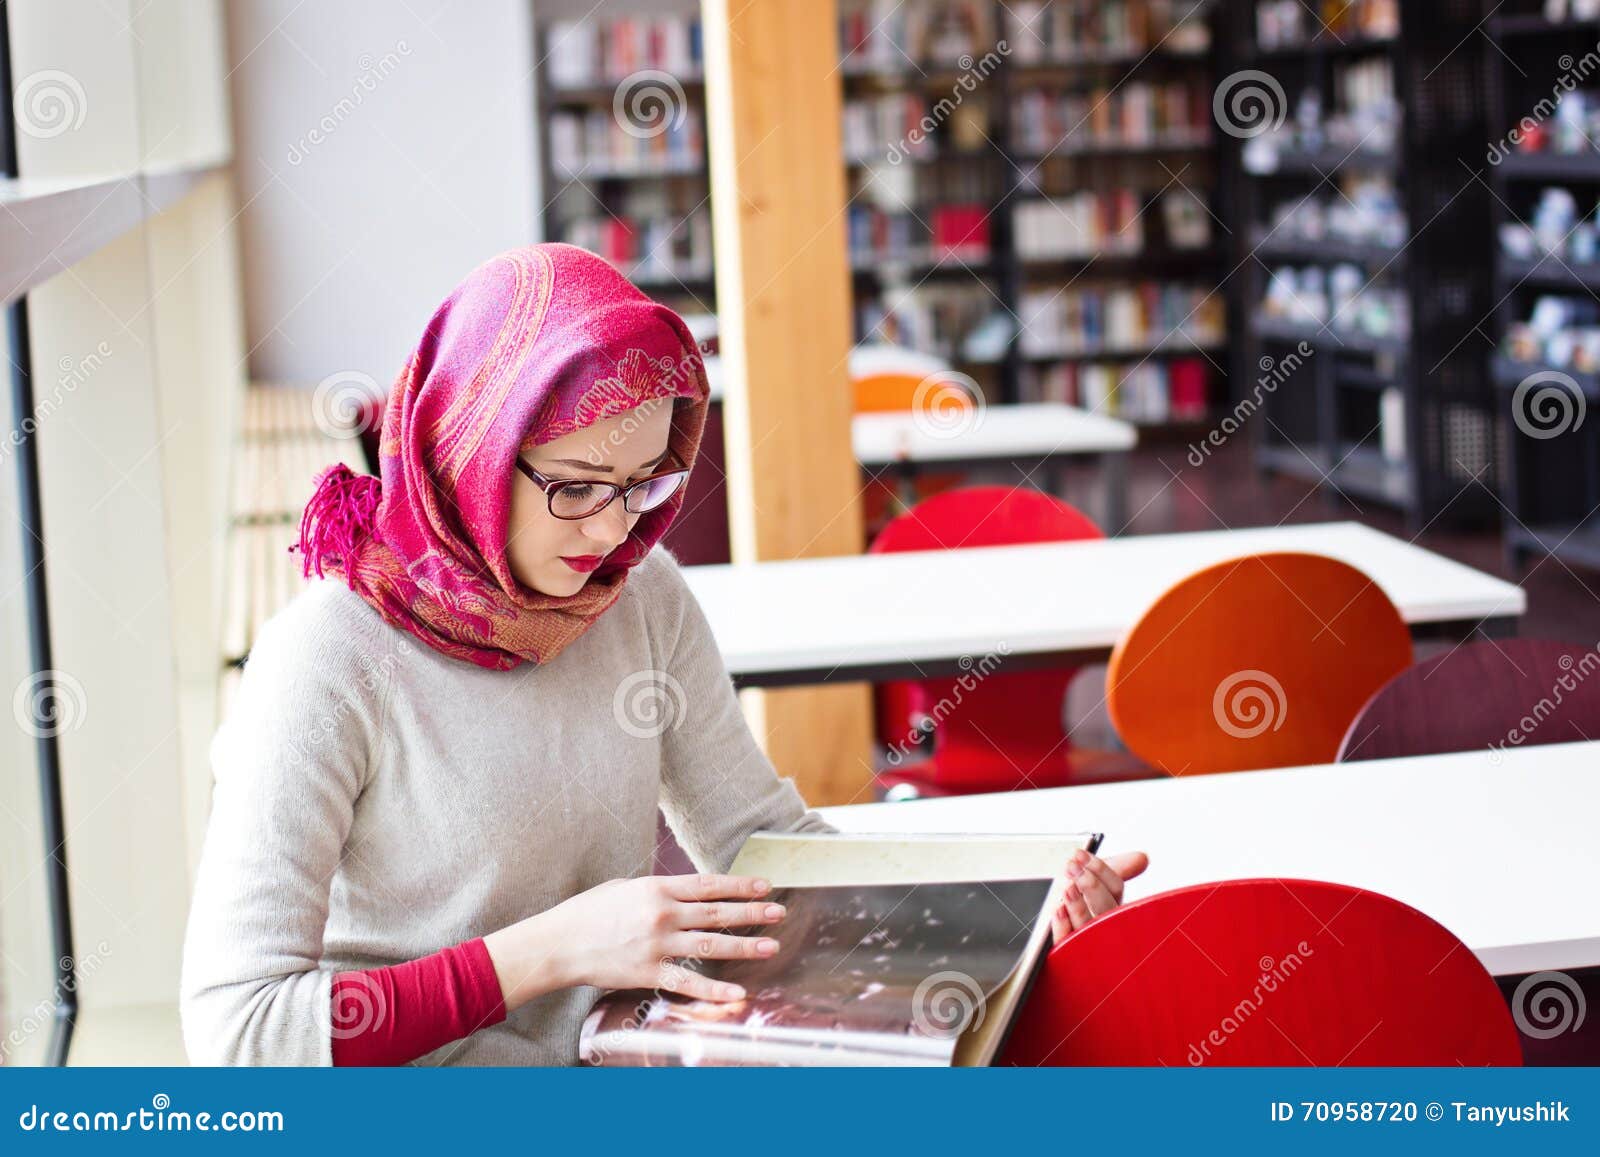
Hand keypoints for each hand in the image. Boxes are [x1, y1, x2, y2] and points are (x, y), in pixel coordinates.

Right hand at [484, 873, 786, 1012]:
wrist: (558, 943)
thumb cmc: (588, 912)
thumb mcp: (624, 887)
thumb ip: (657, 890)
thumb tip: (684, 892)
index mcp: (656, 888)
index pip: (709, 885)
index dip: (740, 885)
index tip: (764, 885)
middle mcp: (662, 914)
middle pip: (717, 913)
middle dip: (752, 913)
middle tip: (778, 913)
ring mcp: (656, 944)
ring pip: (710, 945)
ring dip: (743, 947)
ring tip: (770, 947)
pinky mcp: (648, 972)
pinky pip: (687, 982)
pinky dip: (714, 989)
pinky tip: (736, 992)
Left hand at [1049, 849, 1148, 945]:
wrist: (1056, 940)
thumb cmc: (1078, 908)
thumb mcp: (1092, 883)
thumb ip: (1115, 869)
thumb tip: (1143, 857)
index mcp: (1111, 906)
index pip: (1115, 888)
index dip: (1100, 870)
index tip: (1080, 855)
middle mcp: (1103, 925)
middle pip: (1105, 908)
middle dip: (1091, 886)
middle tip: (1073, 867)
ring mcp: (1086, 942)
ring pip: (1088, 928)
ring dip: (1078, 906)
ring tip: (1068, 889)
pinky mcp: (1067, 955)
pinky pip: (1067, 945)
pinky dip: (1063, 928)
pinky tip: (1058, 912)